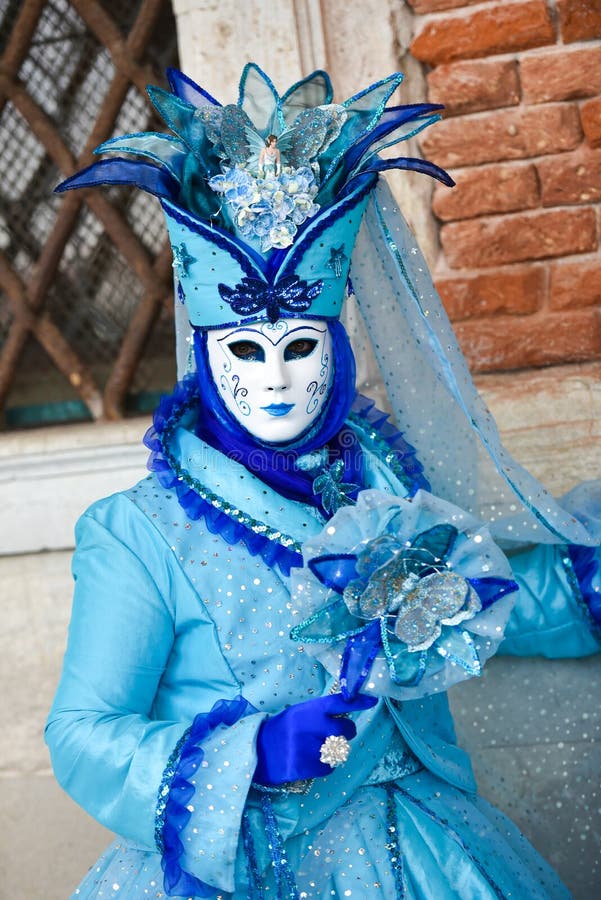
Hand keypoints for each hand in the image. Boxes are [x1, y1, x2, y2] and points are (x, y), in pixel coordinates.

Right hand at [254, 692, 376, 785]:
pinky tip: (309, 762)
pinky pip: (328, 769)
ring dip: (332, 752)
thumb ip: (320, 713)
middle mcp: (308, 726)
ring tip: (315, 749)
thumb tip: (347, 712)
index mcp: (307, 710)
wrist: (258, 752)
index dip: (356, 702)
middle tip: (336, 735)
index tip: (373, 701)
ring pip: (338, 751)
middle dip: (346, 733)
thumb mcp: (299, 714)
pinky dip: (323, 767)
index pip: (337, 703)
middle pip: (345, 730)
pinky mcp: (303, 767)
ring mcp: (305, 748)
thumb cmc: (283, 731)